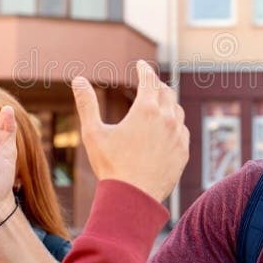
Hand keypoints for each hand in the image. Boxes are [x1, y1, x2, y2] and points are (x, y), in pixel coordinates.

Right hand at [72, 60, 188, 201]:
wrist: (133, 198)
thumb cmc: (110, 166)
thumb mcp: (93, 133)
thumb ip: (87, 104)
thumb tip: (78, 79)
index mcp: (146, 110)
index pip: (149, 79)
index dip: (144, 69)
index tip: (140, 64)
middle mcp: (166, 118)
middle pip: (166, 92)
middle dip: (156, 84)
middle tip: (149, 82)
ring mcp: (178, 136)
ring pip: (177, 110)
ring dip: (168, 103)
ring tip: (159, 103)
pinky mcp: (183, 152)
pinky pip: (183, 130)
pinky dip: (175, 123)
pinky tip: (168, 128)